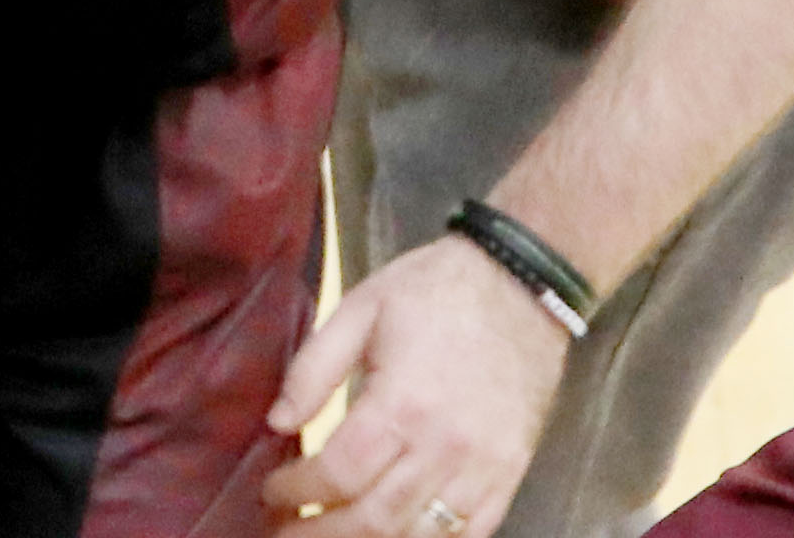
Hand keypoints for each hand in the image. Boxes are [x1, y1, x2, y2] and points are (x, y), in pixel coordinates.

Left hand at [260, 237, 567, 534]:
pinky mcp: (510, 474)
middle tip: (287, 531)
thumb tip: (277, 422)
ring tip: (331, 537)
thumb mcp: (361, 306)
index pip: (338, 473)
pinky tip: (396, 537)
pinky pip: (470, 534)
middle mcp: (444, 446)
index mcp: (402, 402)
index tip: (273, 491)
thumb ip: (314, 367)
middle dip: (320, 535)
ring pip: (418, 537)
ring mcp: (483, 467)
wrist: (521, 282)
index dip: (296, 491)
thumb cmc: (435, 290)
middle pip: (374, 520)